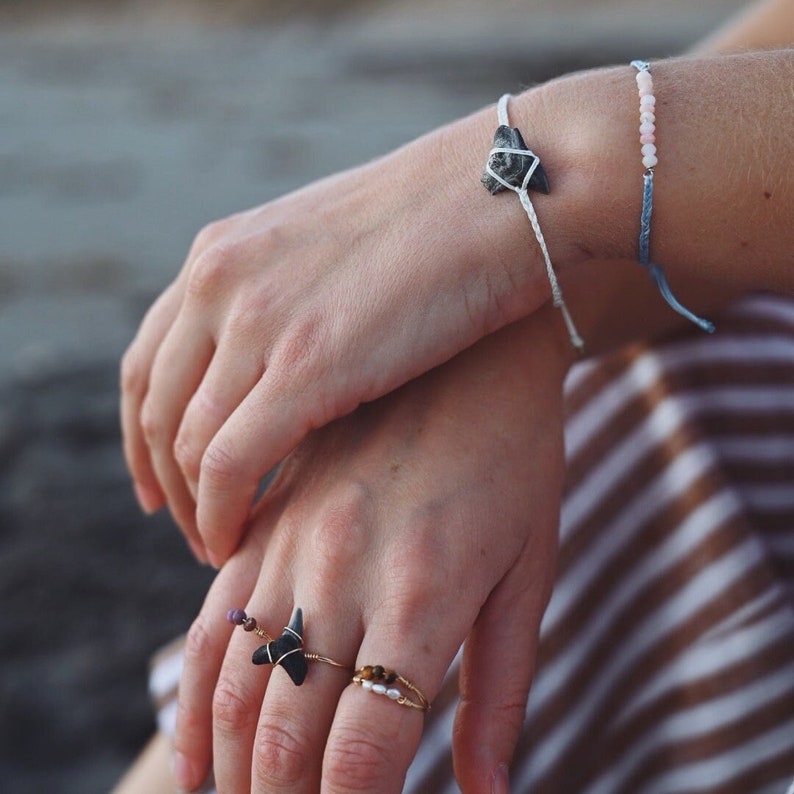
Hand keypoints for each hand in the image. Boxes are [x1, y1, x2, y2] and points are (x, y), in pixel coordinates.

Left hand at [119, 94, 587, 565]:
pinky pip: (230, 462)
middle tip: (186, 529)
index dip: (143, 435)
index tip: (160, 483)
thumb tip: (282, 359)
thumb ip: (286, 300)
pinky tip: (236, 542)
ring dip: (193, 508)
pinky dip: (220, 513)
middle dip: (165, 482)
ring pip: (187, 443)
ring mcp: (259, 320)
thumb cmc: (438, 229)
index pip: (147, 363)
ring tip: (218, 547)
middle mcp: (220, 282)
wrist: (502, 195)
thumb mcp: (331, 254)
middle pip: (156, 408)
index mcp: (222, 255)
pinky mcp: (305, 365)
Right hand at [171, 309, 569, 792]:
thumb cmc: (518, 461)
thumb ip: (502, 687)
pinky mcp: (271, 516)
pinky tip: (197, 745)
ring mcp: (296, 541)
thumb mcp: (530, 569)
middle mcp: (345, 573)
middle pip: (287, 735)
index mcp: (425, 597)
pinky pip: (213, 618)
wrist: (471, 352)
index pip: (363, 756)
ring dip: (234, 766)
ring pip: (235, 687)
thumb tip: (486, 793)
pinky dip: (196, 695)